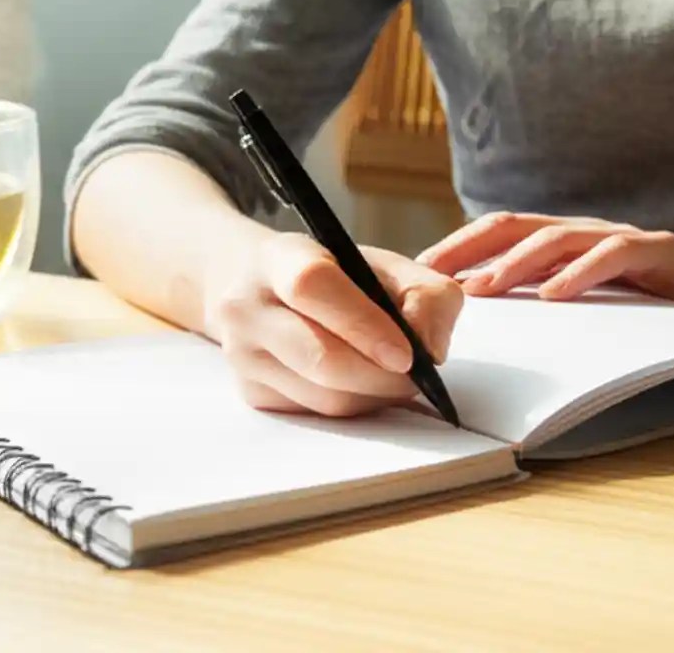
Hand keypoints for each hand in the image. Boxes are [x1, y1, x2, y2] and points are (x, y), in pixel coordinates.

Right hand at [202, 231, 462, 416]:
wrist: (262, 289)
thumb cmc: (333, 276)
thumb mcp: (382, 264)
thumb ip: (426, 295)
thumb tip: (431, 350)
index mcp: (277, 258)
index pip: (311, 287)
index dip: (363, 324)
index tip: (408, 355)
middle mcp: (246, 307)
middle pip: (320, 358)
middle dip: (382, 377)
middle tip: (417, 377)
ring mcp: (242, 355)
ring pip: (324, 397)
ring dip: (374, 397)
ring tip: (394, 378)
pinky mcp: (251, 393)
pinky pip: (316, 416)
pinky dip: (353, 407)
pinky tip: (361, 385)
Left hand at [416, 212, 673, 302]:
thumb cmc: (651, 304)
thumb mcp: (583, 301)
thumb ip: (537, 298)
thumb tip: (473, 314)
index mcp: (562, 242)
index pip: (497, 233)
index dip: (455, 247)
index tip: (415, 271)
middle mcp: (584, 232)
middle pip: (513, 225)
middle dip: (467, 247)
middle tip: (429, 275)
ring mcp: (620, 237)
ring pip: (555, 238)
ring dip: (513, 263)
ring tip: (482, 288)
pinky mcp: (658, 252)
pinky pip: (613, 256)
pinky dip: (579, 274)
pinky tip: (553, 295)